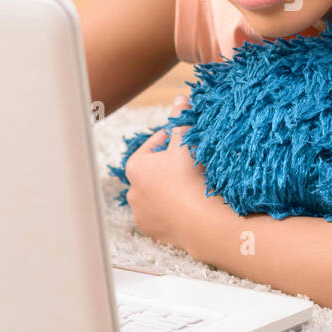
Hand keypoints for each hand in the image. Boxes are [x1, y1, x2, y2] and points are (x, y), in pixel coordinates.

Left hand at [123, 97, 215, 252]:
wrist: (199, 220)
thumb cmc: (189, 177)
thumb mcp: (185, 143)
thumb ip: (180, 121)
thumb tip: (179, 99)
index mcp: (135, 166)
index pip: (154, 144)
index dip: (172, 139)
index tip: (186, 139)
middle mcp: (132, 190)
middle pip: (154, 171)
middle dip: (169, 165)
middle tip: (191, 161)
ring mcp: (141, 213)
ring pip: (157, 194)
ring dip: (169, 189)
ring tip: (190, 185)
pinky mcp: (151, 231)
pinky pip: (161, 215)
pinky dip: (171, 210)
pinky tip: (186, 205)